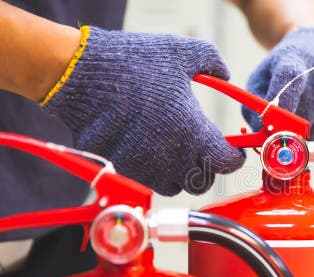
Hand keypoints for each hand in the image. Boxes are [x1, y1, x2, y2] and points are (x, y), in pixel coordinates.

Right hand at [42, 26, 244, 195]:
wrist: (80, 74)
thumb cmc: (133, 64)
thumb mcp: (183, 52)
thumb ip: (212, 61)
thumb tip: (225, 73)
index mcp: (194, 134)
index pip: (226, 164)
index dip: (233, 157)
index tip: (231, 150)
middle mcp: (171, 159)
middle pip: (201, 182)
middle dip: (205, 168)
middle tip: (201, 149)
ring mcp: (143, 168)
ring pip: (172, 186)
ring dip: (177, 173)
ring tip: (171, 149)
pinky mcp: (118, 168)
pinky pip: (141, 179)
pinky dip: (147, 169)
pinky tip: (141, 146)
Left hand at [243, 28, 313, 137]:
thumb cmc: (289, 68)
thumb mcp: (264, 76)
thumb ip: (253, 106)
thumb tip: (260, 135)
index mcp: (293, 62)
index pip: (289, 83)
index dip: (281, 108)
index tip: (273, 128)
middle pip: (303, 120)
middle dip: (291, 134)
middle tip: (285, 132)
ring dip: (311, 136)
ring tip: (307, 117)